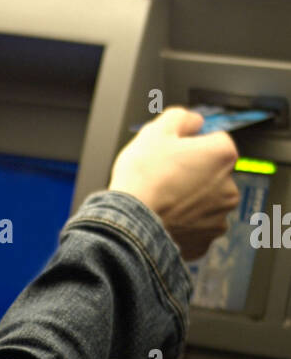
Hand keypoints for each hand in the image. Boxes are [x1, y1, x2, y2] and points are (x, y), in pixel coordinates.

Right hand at [109, 106, 240, 261]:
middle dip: (194, 172)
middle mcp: (229, 188)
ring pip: (206, 201)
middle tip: (166, 175)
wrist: (129, 223)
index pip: (214, 139)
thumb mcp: (157, 131)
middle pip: (213, 173)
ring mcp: (218, 217)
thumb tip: (193, 121)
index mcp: (223, 155)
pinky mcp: (204, 241)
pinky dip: (185, 223)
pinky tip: (166, 217)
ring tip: (164, 198)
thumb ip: (182, 117)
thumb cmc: (143, 178)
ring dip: (191, 199)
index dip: (191, 143)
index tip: (174, 152)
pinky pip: (196, 227)